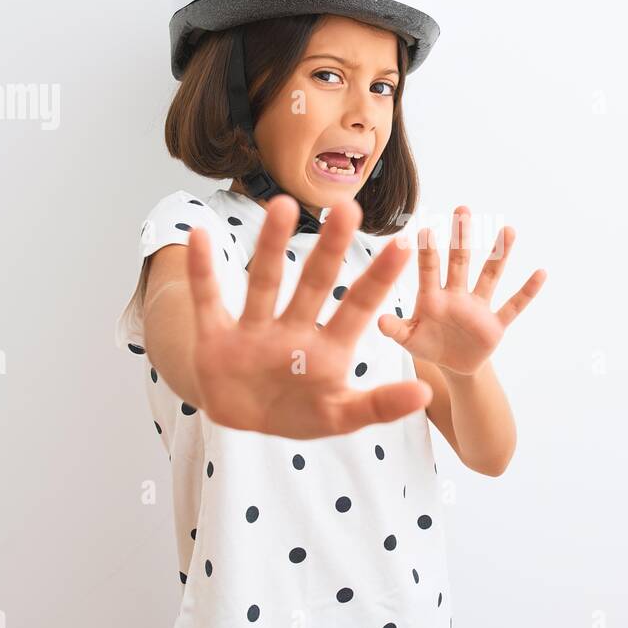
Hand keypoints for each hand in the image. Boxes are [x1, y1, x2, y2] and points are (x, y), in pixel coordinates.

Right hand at [185, 194, 431, 438]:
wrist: (245, 422)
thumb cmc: (300, 412)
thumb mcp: (341, 417)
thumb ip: (380, 406)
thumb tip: (427, 393)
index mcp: (329, 348)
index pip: (360, 306)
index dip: (380, 277)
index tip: (404, 242)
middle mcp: (294, 329)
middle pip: (315, 282)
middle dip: (331, 248)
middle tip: (348, 207)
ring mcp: (255, 330)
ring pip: (265, 282)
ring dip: (271, 246)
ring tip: (282, 205)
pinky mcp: (216, 337)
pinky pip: (208, 300)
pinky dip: (203, 272)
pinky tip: (200, 236)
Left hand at [377, 205, 545, 375]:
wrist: (453, 365)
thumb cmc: (428, 344)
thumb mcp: (410, 340)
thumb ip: (397, 330)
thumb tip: (380, 320)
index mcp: (432, 297)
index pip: (429, 270)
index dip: (428, 252)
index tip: (425, 229)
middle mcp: (456, 295)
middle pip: (460, 262)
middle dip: (461, 237)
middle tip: (462, 210)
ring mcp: (478, 307)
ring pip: (489, 276)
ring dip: (500, 254)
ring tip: (508, 230)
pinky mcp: (495, 325)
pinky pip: (514, 306)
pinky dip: (527, 292)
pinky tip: (540, 273)